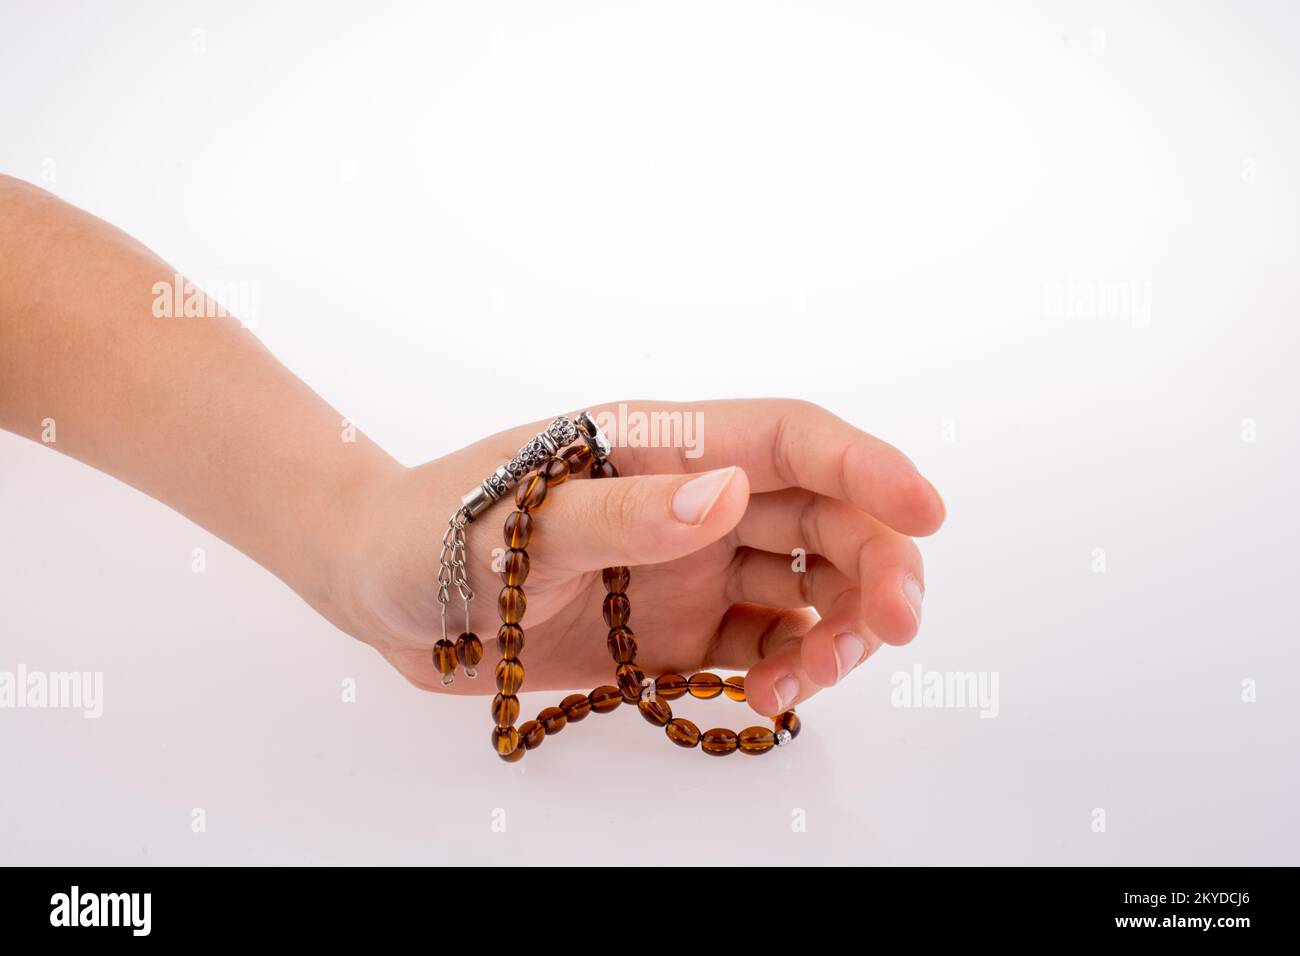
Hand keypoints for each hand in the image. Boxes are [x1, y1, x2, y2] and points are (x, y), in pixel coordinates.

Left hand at [329, 399, 944, 716]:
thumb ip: (622, 513)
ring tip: (806, 683)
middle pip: (823, 517)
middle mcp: (693, 499)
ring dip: (837, 631)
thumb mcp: (520, 525)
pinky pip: (760, 647)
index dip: (868, 465)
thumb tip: (733, 493)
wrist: (381, 591)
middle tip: (894, 627)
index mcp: (664, 441)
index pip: (791, 437)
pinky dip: (786, 673)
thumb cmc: (433, 531)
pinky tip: (769, 701)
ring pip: (806, 587)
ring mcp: (689, 566)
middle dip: (874, 565)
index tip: (928, 511)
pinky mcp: (675, 630)